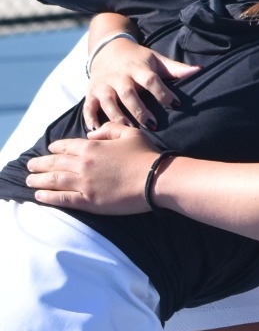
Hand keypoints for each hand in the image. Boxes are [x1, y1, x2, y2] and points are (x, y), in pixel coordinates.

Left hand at [26, 125, 163, 213]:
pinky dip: (48, 197)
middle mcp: (83, 164)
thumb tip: (91, 135)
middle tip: (30, 166)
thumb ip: (108, 130)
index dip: (55, 147)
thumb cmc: (146, 155)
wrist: (157, 178)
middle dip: (39, 164)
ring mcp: (84, 183)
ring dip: (38, 180)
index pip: (66, 146)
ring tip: (28, 181)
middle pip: (54, 163)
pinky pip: (62, 198)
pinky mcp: (88, 200)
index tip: (50, 150)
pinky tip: (39, 196)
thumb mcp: (130, 133)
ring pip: (53, 180)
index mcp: (92, 147)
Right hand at [84, 38, 200, 130]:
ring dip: (117, 115)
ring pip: (108, 101)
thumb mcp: (156, 60)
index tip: (177, 104)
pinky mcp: (91, 92)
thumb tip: (200, 70)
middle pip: (128, 93)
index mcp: (138, 68)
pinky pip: (88, 106)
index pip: (151, 80)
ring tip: (128, 129)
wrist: (108, 49)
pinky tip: (96, 130)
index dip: (163, 92)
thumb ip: (176, 68)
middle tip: (152, 125)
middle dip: (139, 109)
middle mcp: (119, 77)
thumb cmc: (139, 59)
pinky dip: (90, 118)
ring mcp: (103, 85)